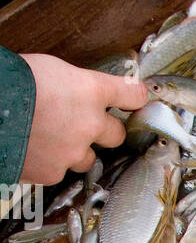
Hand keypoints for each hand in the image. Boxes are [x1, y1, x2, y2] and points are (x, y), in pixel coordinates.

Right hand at [19, 54, 147, 185]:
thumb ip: (73, 84)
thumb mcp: (49, 69)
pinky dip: (49, 163)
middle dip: (105, 130)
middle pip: (117, 134)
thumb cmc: (11, 83)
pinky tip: (33, 150)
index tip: (136, 100)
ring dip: (76, 150)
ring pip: (88, 158)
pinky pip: (59, 170)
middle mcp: (89, 124)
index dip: (135, 98)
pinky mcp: (53, 172)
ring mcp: (72, 151)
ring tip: (51, 138)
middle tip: (87, 124)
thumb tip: (80, 90)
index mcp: (91, 91)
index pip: (132, 95)